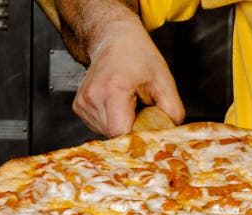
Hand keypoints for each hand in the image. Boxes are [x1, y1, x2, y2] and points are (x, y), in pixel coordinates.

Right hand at [72, 18, 184, 136]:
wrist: (115, 39)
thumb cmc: (139, 57)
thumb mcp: (164, 82)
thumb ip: (172, 113)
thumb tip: (168, 136)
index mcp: (113, 89)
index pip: (120, 133)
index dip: (136, 137)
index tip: (147, 129)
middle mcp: (92, 97)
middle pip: (115, 136)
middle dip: (132, 129)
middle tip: (141, 110)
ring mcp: (83, 103)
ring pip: (107, 134)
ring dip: (122, 125)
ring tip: (128, 104)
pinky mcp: (79, 107)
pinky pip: (100, 127)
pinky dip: (112, 121)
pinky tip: (117, 104)